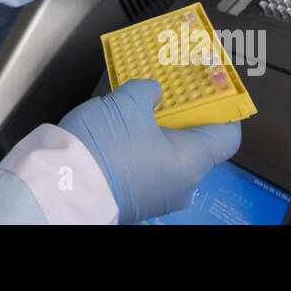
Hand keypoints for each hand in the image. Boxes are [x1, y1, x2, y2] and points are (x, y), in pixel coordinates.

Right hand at [59, 78, 239, 223]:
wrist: (62, 187)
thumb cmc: (104, 146)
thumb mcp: (127, 102)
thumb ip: (147, 91)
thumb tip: (152, 93)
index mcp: (191, 162)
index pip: (228, 135)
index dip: (223, 109)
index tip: (212, 90)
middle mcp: (183, 185)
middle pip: (196, 145)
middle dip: (183, 116)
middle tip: (167, 92)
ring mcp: (159, 197)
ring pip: (170, 157)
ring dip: (159, 132)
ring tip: (138, 107)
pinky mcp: (135, 200)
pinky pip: (149, 169)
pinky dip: (142, 149)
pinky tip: (121, 131)